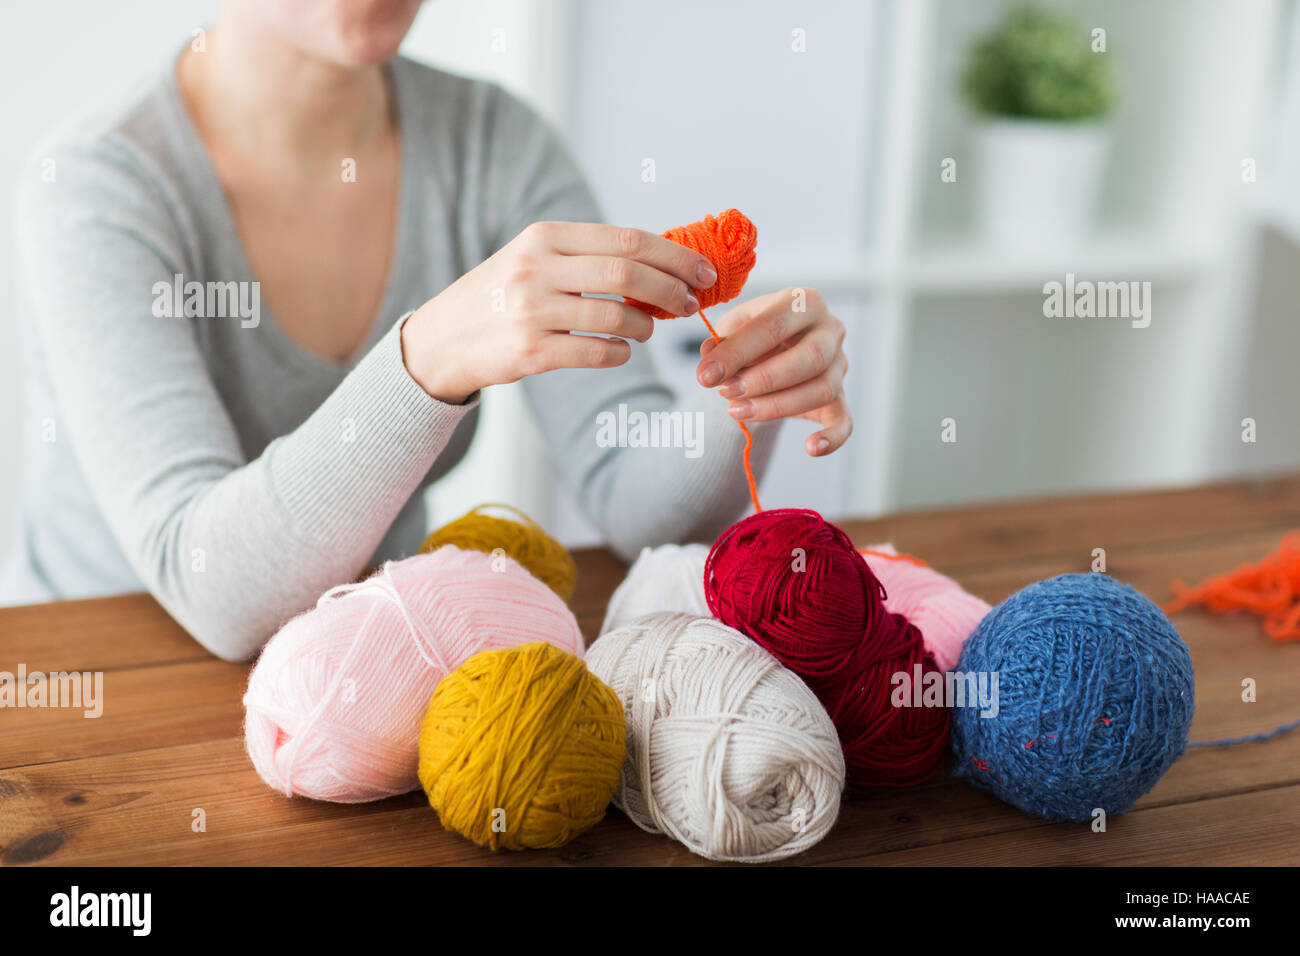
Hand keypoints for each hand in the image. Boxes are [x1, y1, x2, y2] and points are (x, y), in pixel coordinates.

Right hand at [401, 221, 717, 403]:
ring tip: (648, 329)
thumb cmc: (500, 296)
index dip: (673, 256)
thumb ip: (587, 255)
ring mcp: (531, 312)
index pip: (626, 239)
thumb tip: (662, 261)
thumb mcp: (533, 258)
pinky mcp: (530, 352)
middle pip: (627, 274)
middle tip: (688, 304)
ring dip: (645, 326)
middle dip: (670, 290)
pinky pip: (596, 352)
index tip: (701, 271)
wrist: (441, 340)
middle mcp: (536, 269)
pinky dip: (619, 353)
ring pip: (615, 317)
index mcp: (543, 237)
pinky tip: (621, 350)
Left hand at [696, 288, 851, 455]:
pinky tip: (811, 448)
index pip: (773, 325)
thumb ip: (720, 341)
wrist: (773, 349)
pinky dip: (832, 438)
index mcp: (804, 302)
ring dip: (777, 406)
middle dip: (764, 379)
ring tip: (738, 412)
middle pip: (810, 357)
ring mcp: (839, 366)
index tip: (706, 375)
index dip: (737, 352)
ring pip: (822, 389)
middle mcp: (830, 330)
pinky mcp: (840, 399)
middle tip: (726, 393)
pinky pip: (845, 422)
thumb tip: (710, 358)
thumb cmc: (754, 335)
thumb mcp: (733, 328)